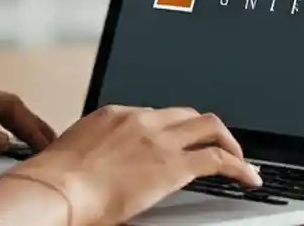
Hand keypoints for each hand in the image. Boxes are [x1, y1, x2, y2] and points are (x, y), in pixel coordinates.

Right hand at [1, 105, 261, 225]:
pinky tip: (248, 178)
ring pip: (209, 127)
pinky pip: (217, 159)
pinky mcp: (173, 164)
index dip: (174, 129)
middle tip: (218, 146)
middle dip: (206, 130)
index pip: (156, 114)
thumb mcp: (77, 155)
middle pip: (187, 113)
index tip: (180, 142)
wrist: (55, 190)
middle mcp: (140, 119)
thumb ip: (98, 153)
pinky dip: (238, 167)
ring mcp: (159, 139)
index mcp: (115, 115)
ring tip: (238, 160)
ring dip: (228, 143)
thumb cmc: (55, 182)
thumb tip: (103, 169)